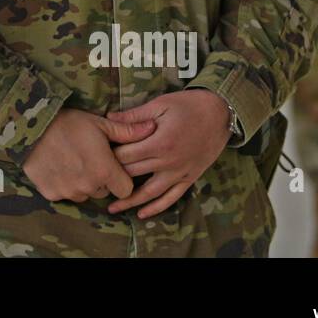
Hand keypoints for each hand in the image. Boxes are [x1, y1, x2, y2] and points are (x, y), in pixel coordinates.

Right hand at [22, 108, 154, 203]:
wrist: (31, 126)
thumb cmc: (69, 122)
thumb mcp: (100, 124)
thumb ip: (127, 132)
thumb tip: (152, 127)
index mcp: (105, 171)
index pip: (125, 190)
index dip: (120, 178)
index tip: (112, 165)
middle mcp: (88, 186)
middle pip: (103, 191)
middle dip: (100, 179)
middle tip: (88, 158)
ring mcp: (68, 192)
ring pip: (83, 193)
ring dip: (81, 182)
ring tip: (71, 160)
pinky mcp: (51, 194)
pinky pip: (63, 194)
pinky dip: (62, 183)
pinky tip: (57, 165)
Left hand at [104, 90, 230, 218]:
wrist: (221, 113)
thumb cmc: (188, 105)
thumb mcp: (160, 104)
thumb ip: (134, 115)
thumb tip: (109, 119)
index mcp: (160, 142)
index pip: (126, 155)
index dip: (108, 156)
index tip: (96, 155)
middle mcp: (169, 161)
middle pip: (134, 174)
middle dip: (114, 177)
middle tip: (97, 178)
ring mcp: (180, 172)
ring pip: (150, 193)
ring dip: (130, 201)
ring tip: (113, 208)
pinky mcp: (189, 178)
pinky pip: (172, 197)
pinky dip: (157, 208)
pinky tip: (143, 213)